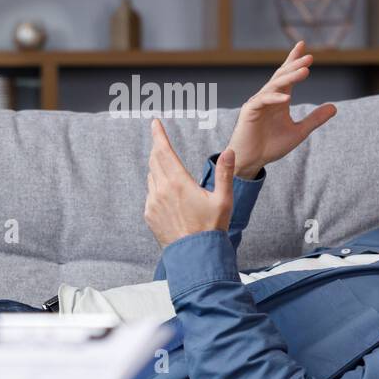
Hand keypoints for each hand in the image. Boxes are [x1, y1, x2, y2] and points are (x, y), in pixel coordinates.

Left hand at [144, 119, 234, 247]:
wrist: (195, 256)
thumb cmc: (211, 228)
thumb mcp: (223, 199)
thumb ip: (225, 173)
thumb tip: (229, 151)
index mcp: (179, 183)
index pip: (164, 151)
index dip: (158, 135)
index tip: (155, 123)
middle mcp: (162, 190)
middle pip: (154, 160)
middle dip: (158, 147)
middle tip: (161, 139)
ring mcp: (153, 203)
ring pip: (152, 176)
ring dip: (158, 167)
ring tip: (169, 168)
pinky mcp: (149, 214)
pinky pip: (150, 193)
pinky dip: (157, 186)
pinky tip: (168, 193)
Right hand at [226, 41, 336, 178]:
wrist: (251, 161)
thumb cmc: (271, 146)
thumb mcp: (299, 132)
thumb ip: (315, 119)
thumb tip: (334, 107)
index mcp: (279, 99)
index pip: (287, 76)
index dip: (294, 60)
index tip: (303, 46)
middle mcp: (268, 97)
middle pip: (282, 76)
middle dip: (295, 65)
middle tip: (310, 57)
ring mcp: (258, 102)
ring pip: (274, 84)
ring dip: (289, 77)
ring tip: (305, 71)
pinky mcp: (249, 111)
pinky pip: (263, 100)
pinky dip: (275, 98)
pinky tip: (287, 97)